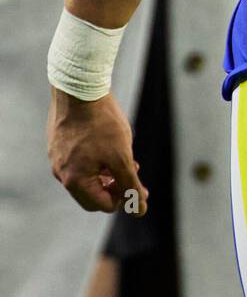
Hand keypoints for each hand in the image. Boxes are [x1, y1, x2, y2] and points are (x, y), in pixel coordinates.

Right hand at [47, 87, 147, 215]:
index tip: (138, 185)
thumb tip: (140, 210)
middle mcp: (60, 171)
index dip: (123, 199)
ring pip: (84, 174)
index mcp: (73, 180)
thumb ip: (130, 185)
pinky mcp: (57, 140)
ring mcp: (56, 155)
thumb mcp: (122, 156)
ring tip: (124, 158)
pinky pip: (77, 158)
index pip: (100, 205)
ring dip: (106, 172)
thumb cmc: (102, 123)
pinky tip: (108, 143)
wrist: (80, 86)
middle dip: (114, 186)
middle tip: (134, 173)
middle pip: (90, 192)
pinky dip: (95, 158)